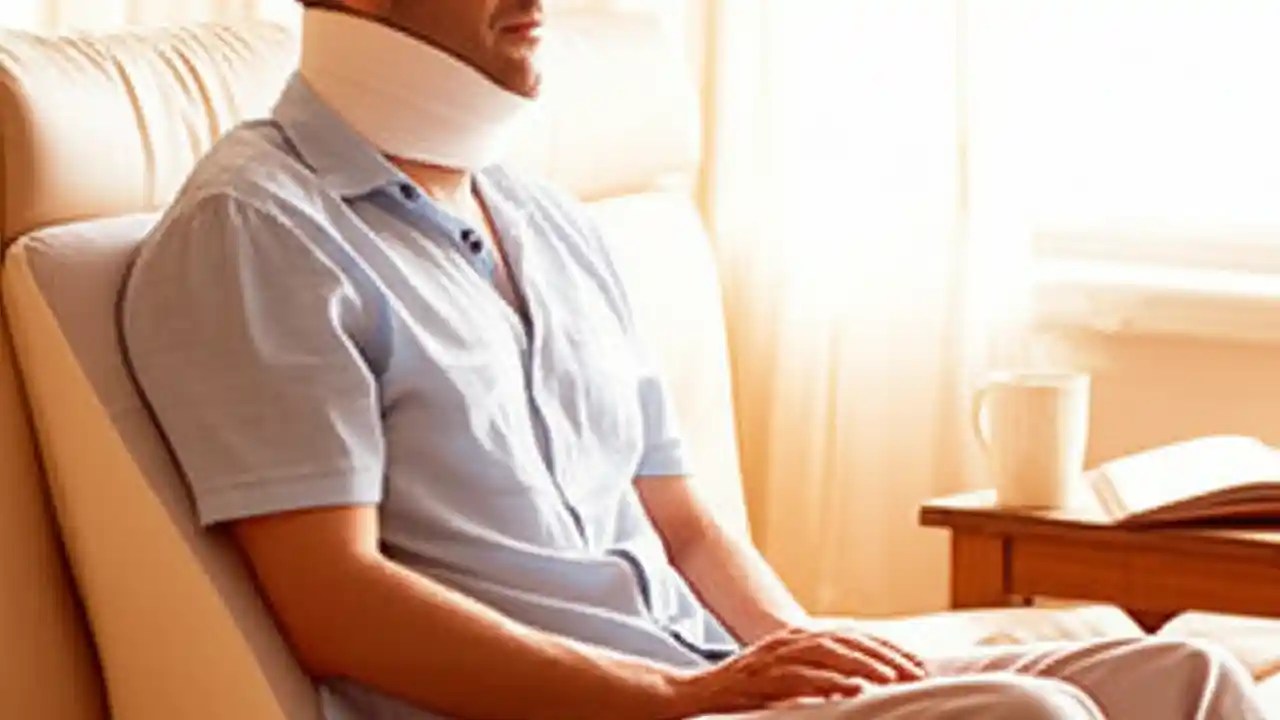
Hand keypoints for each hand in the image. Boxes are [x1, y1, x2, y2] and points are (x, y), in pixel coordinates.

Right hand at [659, 626, 926, 717]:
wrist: (700, 693)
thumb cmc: (747, 690)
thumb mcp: (788, 672)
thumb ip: (819, 670)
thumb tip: (862, 680)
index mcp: (799, 635)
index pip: (853, 635)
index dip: (887, 648)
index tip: (917, 664)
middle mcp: (791, 639)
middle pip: (848, 640)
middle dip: (886, 657)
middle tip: (916, 674)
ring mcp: (777, 656)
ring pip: (831, 654)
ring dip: (866, 666)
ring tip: (894, 680)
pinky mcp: (766, 677)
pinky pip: (804, 677)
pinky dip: (832, 682)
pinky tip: (855, 690)